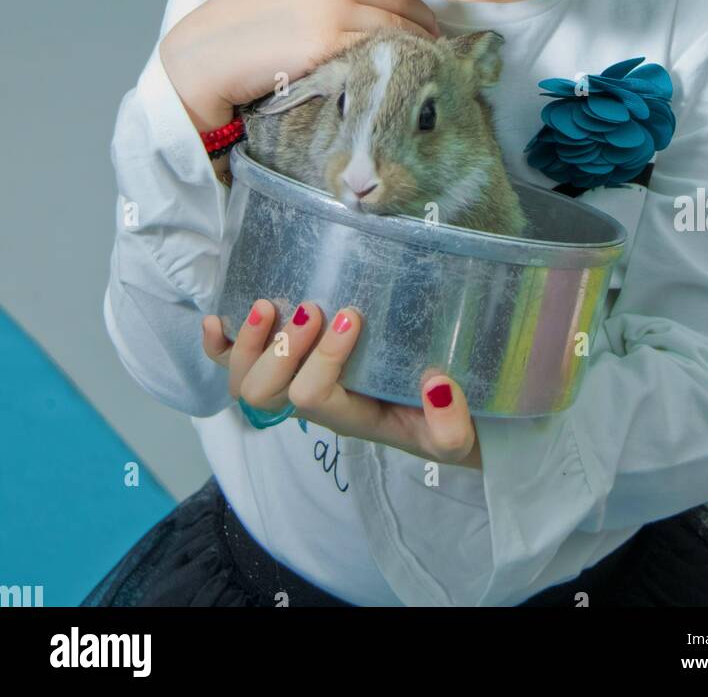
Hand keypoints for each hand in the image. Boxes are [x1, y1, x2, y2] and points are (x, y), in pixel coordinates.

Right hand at [160, 0, 440, 121]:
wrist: (204, 55)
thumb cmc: (229, 19)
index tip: (420, 17)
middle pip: (398, 0)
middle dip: (423, 20)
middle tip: (435, 42)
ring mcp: (335, 14)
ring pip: (397, 26)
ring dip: (419, 43)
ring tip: (428, 60)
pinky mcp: (330, 46)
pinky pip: (380, 49)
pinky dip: (400, 57)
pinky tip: (408, 69)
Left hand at [202, 299, 481, 469]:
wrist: (438, 422)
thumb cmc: (441, 421)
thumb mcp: (458, 435)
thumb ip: (451, 425)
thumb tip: (435, 385)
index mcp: (347, 416)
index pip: (312, 395)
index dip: (323, 357)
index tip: (354, 316)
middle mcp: (312, 403)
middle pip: (263, 392)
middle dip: (281, 348)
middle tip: (315, 308)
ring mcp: (294, 385)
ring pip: (243, 379)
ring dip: (250, 341)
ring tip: (270, 304)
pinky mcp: (288, 363)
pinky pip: (235, 364)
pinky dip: (220, 344)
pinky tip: (216, 319)